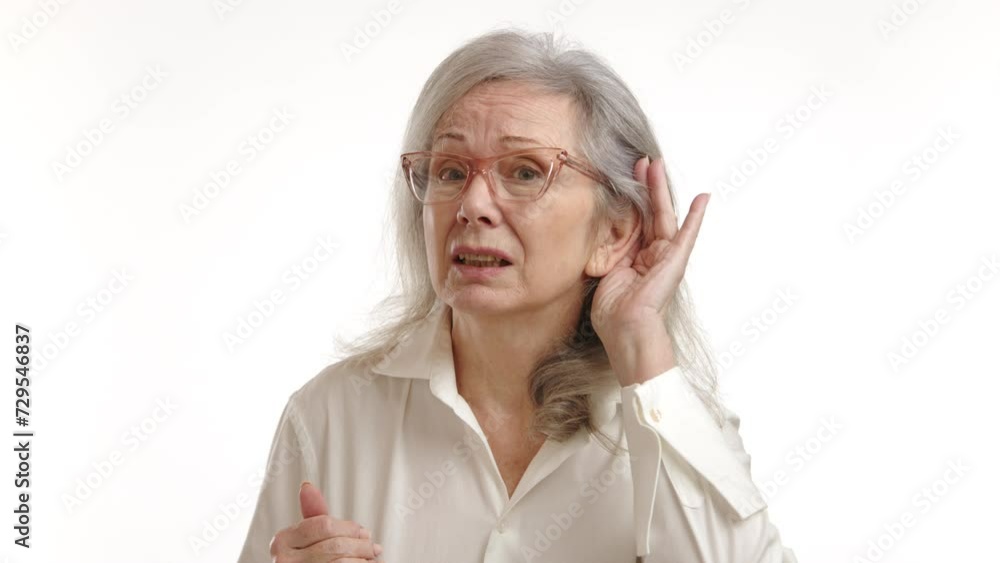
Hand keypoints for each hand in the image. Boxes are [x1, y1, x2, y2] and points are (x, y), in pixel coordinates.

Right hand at [269, 481, 383, 561]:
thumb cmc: (313, 562)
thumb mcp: (310, 538)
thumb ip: (313, 515)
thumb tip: (307, 486)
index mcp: (282, 541)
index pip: (324, 524)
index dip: (349, 528)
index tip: (363, 532)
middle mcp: (283, 560)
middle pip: (335, 544)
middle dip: (361, 545)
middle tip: (373, 548)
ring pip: (341, 561)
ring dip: (363, 559)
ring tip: (371, 559)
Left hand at [590, 156, 709, 385]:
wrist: (625, 329)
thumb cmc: (613, 312)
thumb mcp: (606, 273)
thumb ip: (611, 252)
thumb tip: (603, 233)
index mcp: (636, 259)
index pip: (636, 222)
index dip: (632, 199)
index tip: (626, 177)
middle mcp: (653, 256)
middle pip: (650, 213)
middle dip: (645, 186)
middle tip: (642, 160)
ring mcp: (665, 257)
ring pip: (663, 215)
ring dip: (659, 189)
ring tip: (656, 164)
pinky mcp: (675, 260)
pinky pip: (687, 234)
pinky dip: (696, 216)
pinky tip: (704, 198)